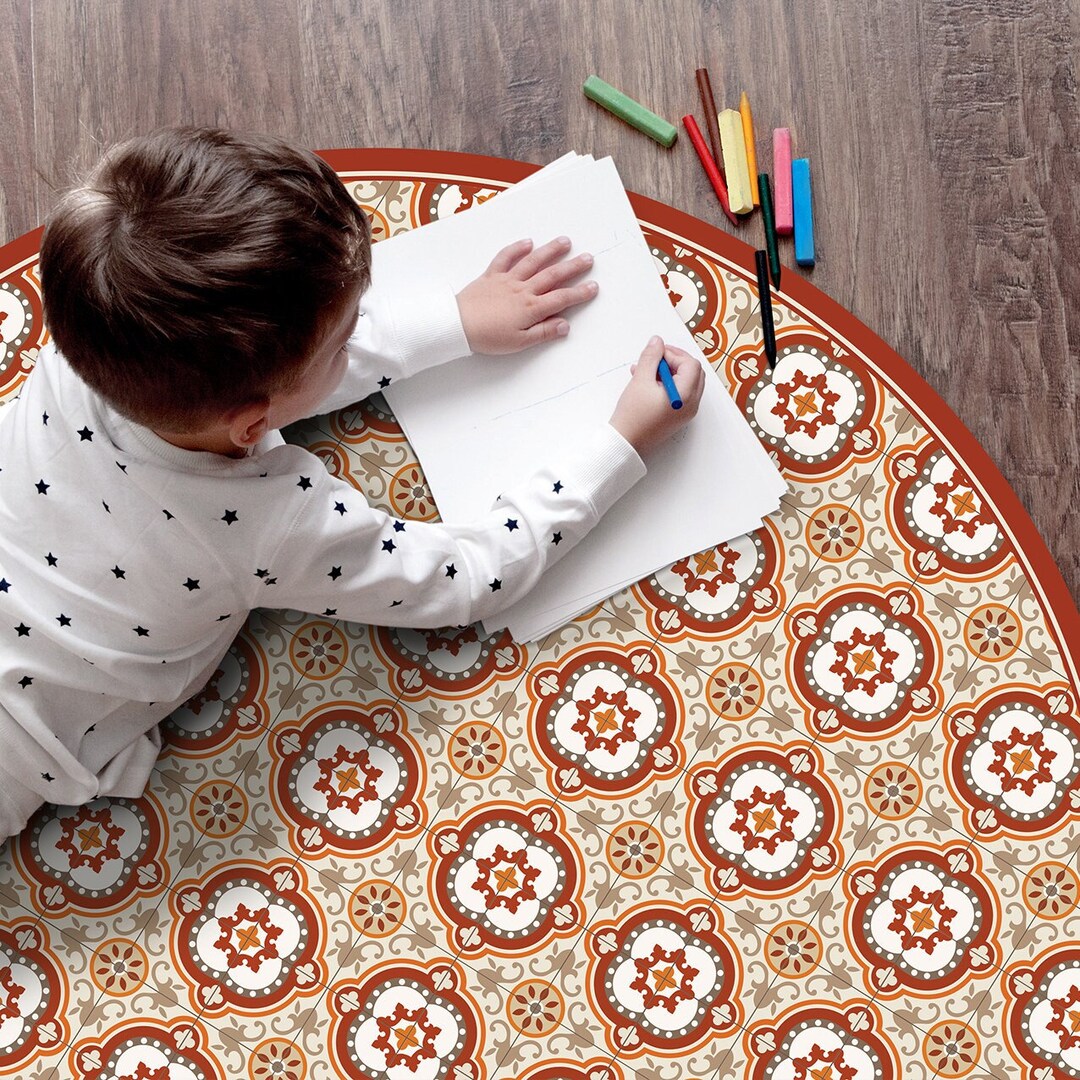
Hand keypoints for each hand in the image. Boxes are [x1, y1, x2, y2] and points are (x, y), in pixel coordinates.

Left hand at [456, 237, 596, 353]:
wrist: (457, 325)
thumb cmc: (488, 337)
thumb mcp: (519, 343)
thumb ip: (543, 332)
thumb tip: (564, 325)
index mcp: (530, 309)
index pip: (561, 298)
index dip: (579, 293)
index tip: (593, 286)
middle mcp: (522, 290)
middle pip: (552, 275)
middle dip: (572, 267)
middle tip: (587, 259)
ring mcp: (507, 280)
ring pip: (533, 262)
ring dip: (550, 251)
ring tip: (565, 242)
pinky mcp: (491, 275)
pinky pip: (505, 258)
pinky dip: (517, 248)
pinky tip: (528, 242)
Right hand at [609, 338, 704, 456]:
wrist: (625, 442)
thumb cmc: (633, 415)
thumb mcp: (641, 380)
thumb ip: (651, 357)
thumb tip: (657, 341)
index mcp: (686, 395)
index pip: (690, 364)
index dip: (674, 354)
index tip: (656, 354)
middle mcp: (691, 404)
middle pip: (693, 372)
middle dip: (675, 362)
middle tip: (656, 359)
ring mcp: (686, 412)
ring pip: (687, 382)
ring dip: (669, 372)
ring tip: (645, 371)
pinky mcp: (678, 416)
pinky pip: (680, 393)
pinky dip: (668, 384)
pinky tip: (647, 382)